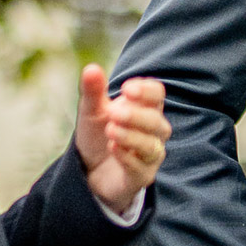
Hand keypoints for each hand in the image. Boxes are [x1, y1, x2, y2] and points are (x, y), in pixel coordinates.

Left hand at [76, 63, 169, 209]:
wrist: (88, 169)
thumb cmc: (97, 134)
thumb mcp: (91, 111)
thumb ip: (93, 91)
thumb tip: (91, 69)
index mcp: (144, 108)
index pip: (157, 94)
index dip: (146, 91)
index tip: (126, 89)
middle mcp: (153, 132)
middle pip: (157, 121)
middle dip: (137, 116)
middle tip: (114, 113)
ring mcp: (149, 155)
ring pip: (152, 146)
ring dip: (132, 137)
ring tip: (111, 130)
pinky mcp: (141, 176)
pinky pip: (142, 168)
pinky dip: (127, 158)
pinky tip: (113, 148)